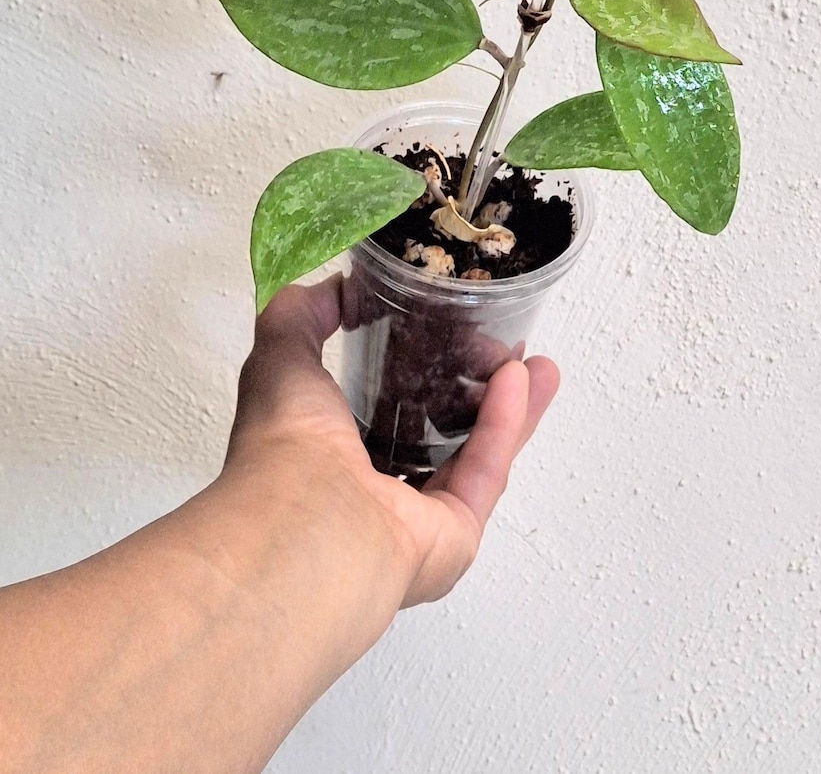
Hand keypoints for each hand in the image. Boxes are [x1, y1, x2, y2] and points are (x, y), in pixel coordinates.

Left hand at [225, 274, 559, 606]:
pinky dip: (504, 426)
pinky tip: (521, 381)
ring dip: (509, 408)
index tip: (449, 331)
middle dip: (479, 391)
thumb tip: (334, 287)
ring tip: (540, 364)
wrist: (307, 515)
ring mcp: (418, 520)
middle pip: (441, 435)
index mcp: (330, 457)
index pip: (383, 413)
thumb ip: (299, 316)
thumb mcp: (281, 356)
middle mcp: (374, 494)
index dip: (420, 371)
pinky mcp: (455, 534)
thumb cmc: (286, 442)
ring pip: (474, 455)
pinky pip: (485, 472)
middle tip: (508, 349)